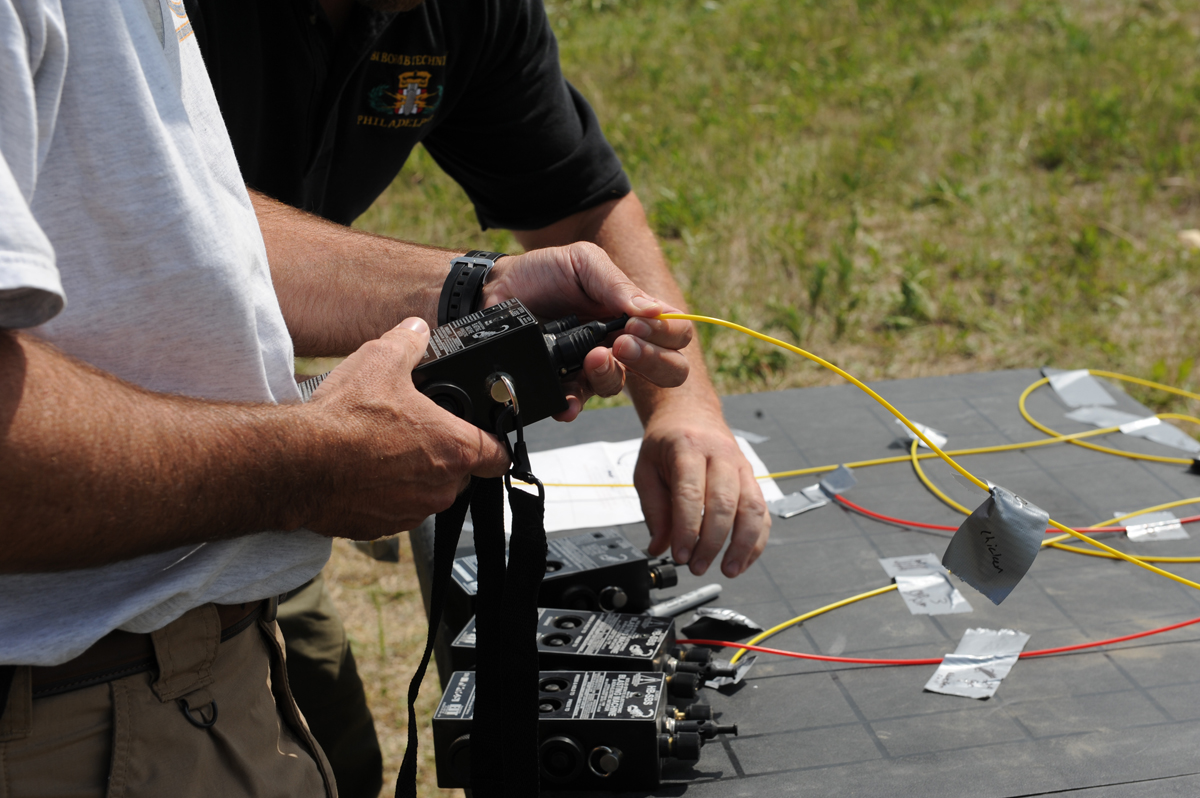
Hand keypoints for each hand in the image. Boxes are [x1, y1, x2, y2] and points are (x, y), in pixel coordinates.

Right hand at [300, 317, 509, 538]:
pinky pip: (392, 509)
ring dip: (410, 475)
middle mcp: (440, 488)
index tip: (483, 437)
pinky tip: (359, 471)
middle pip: (458, 472)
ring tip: (380, 449)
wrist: (299, 463)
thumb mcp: (382, 360)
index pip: (497, 455)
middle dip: (441, 454)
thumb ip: (409, 342)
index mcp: (454, 449)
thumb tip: (417, 330)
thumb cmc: (346, 420)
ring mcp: (411, 512)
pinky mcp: (379, 527)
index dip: (493, 443)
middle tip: (414, 431)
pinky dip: (381, 493)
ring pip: (424, 492)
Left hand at [483, 243, 691, 419]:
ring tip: (591, 356)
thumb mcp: (584, 262)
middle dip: (652, 360)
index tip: (638, 322)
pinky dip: (573, 405)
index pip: (677, 335)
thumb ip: (617, 284)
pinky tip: (567, 400)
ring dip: (610, 374)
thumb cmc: (545, 272)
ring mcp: (592, 366)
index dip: (667, 334)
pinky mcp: (562, 383)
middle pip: (666, 370)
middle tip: (622, 342)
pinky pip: (576, 404)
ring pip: (618, 386)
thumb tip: (654, 310)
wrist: (498, 287)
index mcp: (635, 314)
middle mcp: (620, 344)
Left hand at [635, 409, 770, 577]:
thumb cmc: (668, 442)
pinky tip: (743, 560)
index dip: (686, 528)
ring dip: (742, 545)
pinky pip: (762, 512)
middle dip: (712, 542)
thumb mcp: (646, 469)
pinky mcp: (753, 479)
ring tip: (728, 570)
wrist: (691, 414)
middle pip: (724, 503)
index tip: (679, 554)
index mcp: (688, 448)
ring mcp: (742, 467)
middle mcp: (720, 455)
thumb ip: (653, 509)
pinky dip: (756, 540)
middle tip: (697, 566)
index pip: (691, 493)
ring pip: (752, 508)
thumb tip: (659, 546)